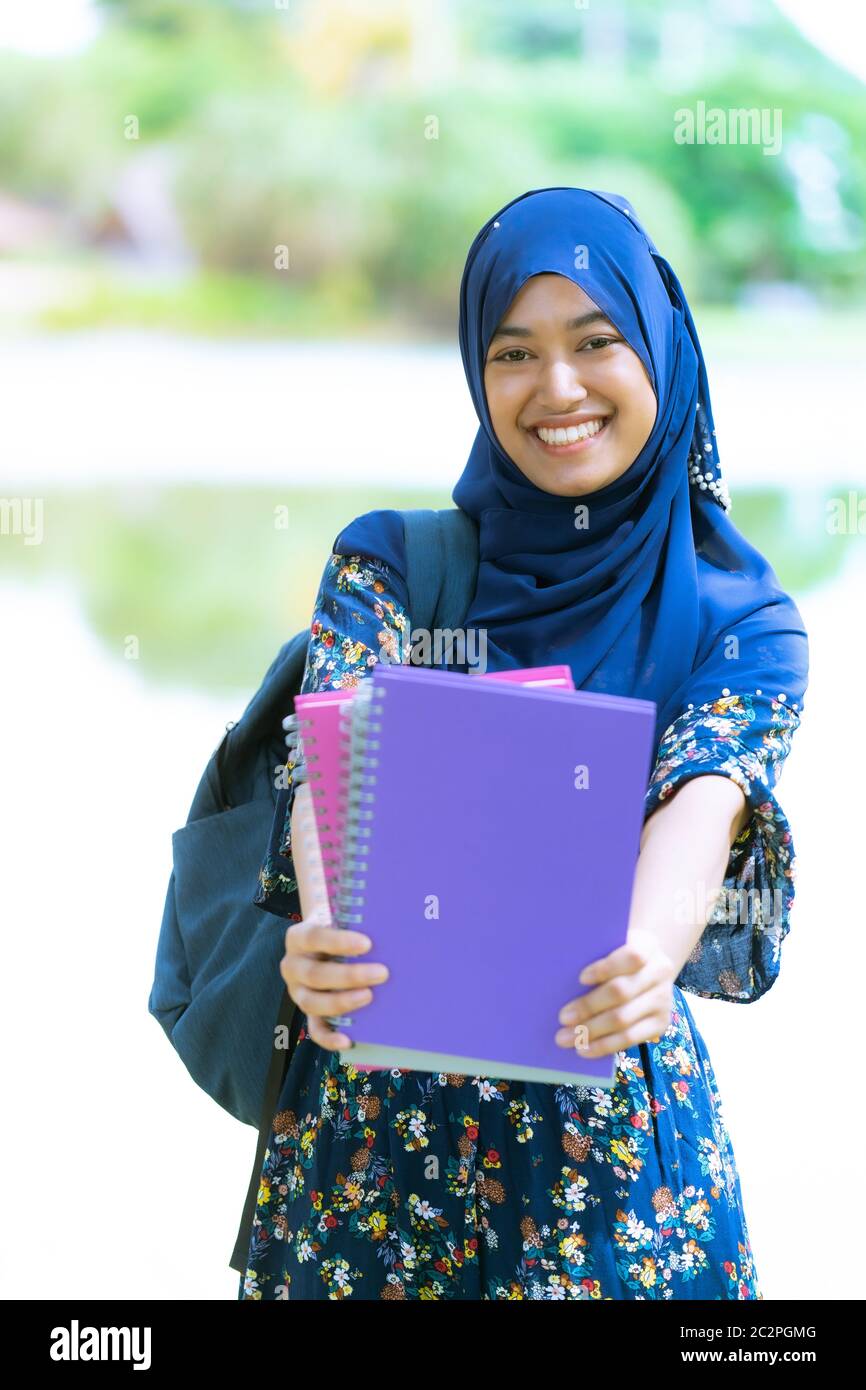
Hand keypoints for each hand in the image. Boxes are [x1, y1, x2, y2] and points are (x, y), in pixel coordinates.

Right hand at [280, 908, 389, 1050]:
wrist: (325, 939)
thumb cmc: (339, 928)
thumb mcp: (341, 918)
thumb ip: (356, 919)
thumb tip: (391, 924)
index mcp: (298, 937)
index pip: (314, 937)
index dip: (339, 941)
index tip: (368, 943)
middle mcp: (292, 965)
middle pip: (315, 974)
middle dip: (350, 976)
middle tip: (382, 973)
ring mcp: (298, 991)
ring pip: (312, 1003)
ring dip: (341, 1002)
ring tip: (369, 997)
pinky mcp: (308, 1012)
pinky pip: (314, 1029)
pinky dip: (329, 1038)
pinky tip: (348, 1040)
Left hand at [554, 928, 676, 1057]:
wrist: (648, 970)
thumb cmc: (617, 956)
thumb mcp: (610, 947)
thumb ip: (592, 954)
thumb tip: (556, 974)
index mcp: (648, 945)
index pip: (632, 956)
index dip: (606, 968)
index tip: (580, 979)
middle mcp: (660, 971)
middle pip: (622, 991)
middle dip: (589, 1007)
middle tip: (562, 1017)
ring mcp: (664, 999)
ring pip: (624, 1019)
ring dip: (591, 1031)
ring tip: (565, 1038)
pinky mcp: (661, 1023)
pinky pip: (631, 1039)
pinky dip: (605, 1045)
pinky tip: (584, 1048)